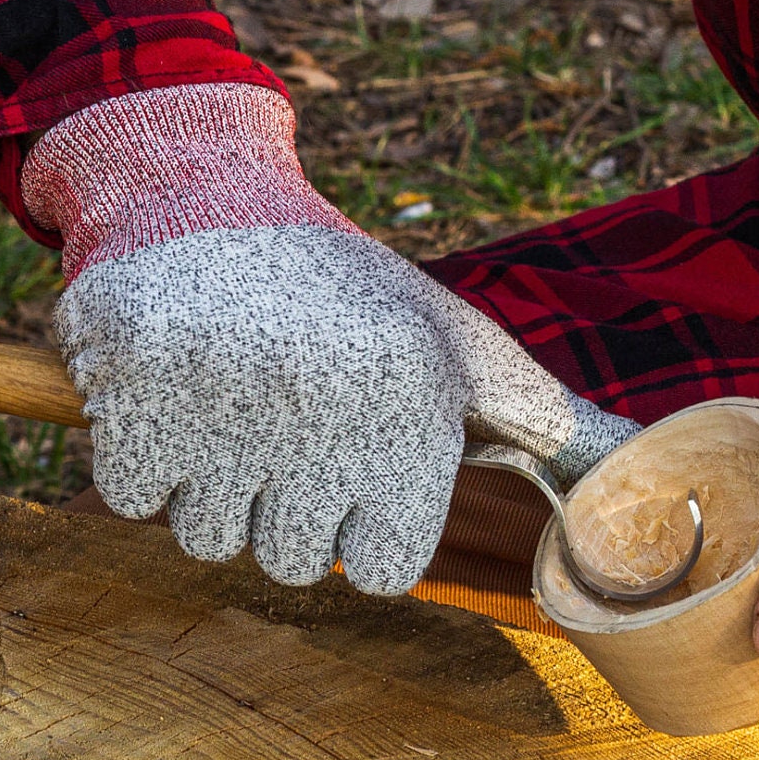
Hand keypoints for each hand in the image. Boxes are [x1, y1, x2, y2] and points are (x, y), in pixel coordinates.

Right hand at [30, 84, 632, 593]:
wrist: (202, 192)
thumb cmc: (345, 293)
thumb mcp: (455, 340)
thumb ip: (541, 418)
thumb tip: (626, 479)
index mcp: (410, 407)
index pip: (383, 566)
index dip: (360, 523)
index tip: (349, 467)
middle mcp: (322, 412)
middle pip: (294, 562)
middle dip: (285, 506)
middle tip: (281, 428)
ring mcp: (221, 405)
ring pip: (209, 538)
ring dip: (210, 485)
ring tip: (229, 403)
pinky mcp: (131, 392)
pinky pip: (135, 498)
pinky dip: (142, 456)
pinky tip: (170, 391)